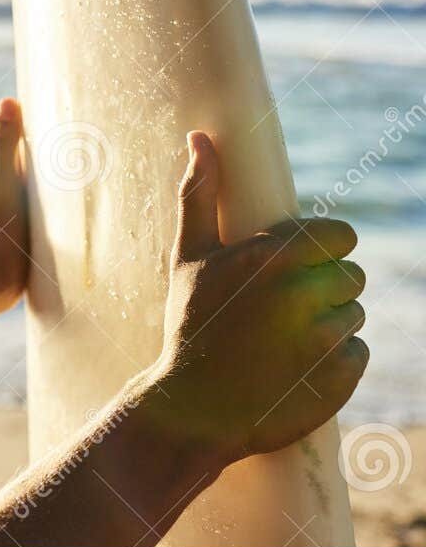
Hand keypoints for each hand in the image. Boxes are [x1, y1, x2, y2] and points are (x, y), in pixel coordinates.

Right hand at [145, 132, 368, 471]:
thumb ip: (200, 194)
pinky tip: (295, 367)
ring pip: (355, 315)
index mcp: (273, 256)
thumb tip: (201, 136)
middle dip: (321, 289)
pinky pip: (358, 353)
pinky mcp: (342, 377)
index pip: (340, 235)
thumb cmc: (189, 324)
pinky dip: (335, 360)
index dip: (321, 249)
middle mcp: (304, 293)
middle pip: (349, 276)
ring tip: (282, 341)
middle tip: (279, 310)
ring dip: (328, 324)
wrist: (192, 409)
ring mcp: (326, 338)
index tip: (294, 266)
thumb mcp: (188, 256)